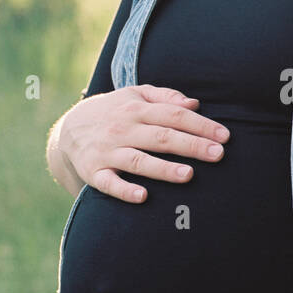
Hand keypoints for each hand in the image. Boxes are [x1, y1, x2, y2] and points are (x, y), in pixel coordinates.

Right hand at [59, 84, 230, 201]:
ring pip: (138, 161)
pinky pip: (109, 183)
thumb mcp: (134, 95)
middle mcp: (122, 129)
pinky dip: (124, 190)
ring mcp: (107, 152)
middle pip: (161, 137)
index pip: (174, 115)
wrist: (67, 130)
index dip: (201, 125)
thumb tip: (194, 104)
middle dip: (191, 146)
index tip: (225, 137)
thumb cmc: (113, 112)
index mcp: (136, 109)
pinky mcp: (94, 173)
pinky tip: (143, 196)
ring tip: (189, 175)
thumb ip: (165, 97)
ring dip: (163, 168)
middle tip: (218, 155)